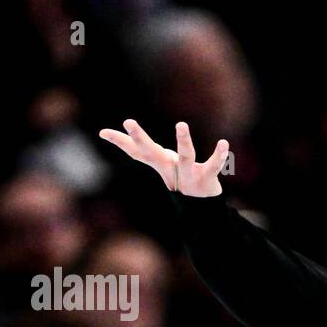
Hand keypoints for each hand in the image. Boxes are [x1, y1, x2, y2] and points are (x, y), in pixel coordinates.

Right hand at [97, 119, 228, 196]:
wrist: (199, 205)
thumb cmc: (178, 174)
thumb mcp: (157, 159)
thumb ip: (137, 147)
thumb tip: (105, 134)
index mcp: (159, 161)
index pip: (135, 150)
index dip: (120, 141)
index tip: (102, 132)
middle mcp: (170, 167)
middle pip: (151, 152)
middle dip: (139, 137)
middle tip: (128, 121)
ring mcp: (188, 174)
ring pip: (186, 156)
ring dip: (183, 141)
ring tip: (181, 124)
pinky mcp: (206, 178)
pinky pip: (214, 165)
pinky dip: (219, 156)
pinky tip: (224, 144)